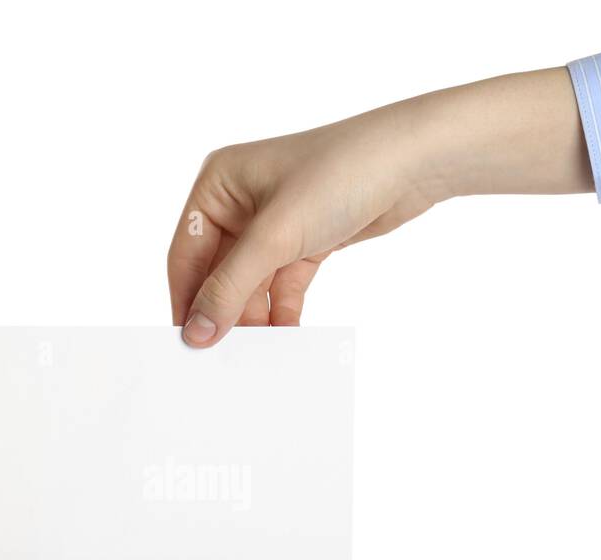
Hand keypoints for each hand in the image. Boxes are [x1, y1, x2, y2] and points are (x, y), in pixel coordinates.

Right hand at [167, 68, 592, 345]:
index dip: (188, 300)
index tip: (190, 344)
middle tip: (224, 355)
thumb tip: (197, 332)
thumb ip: (231, 287)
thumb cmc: (342, 172)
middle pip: (218, 273)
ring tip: (258, 352)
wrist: (413, 162)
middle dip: (224, 312)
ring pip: (250, 284)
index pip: (187, 255)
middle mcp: (239, 201)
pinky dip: (282, 311)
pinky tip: (286, 335)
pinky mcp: (303, 241)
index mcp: (217, 184)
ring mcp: (272, 223)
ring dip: (254, 317)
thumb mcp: (276, 236)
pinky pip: (280, 287)